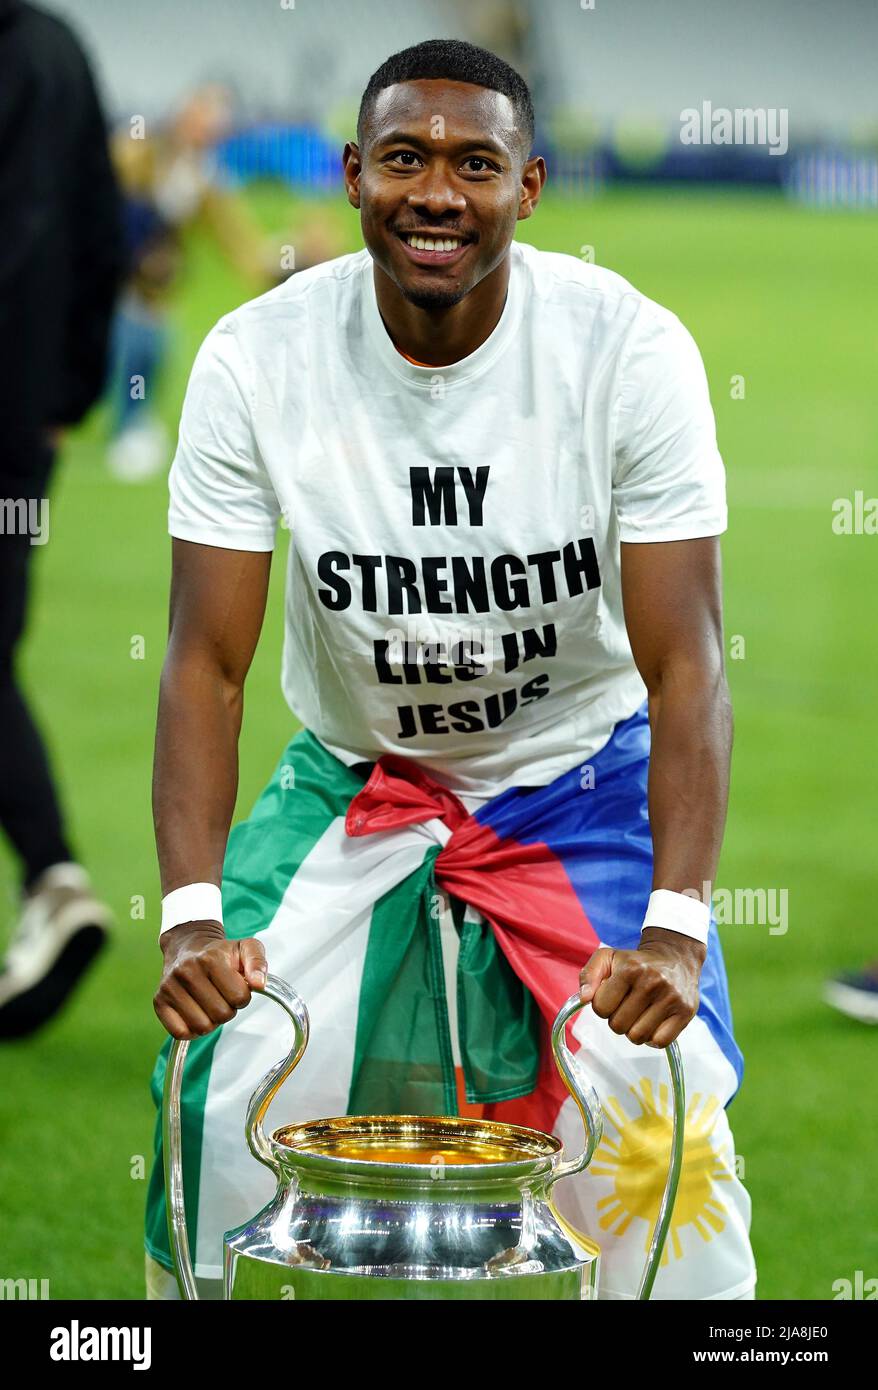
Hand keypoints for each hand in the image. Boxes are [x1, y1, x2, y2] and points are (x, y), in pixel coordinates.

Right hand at [154, 920, 266, 1039]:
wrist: (187, 947)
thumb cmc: (219, 952)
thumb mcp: (246, 948)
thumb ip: (258, 963)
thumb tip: (259, 984)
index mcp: (210, 958)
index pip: (239, 998)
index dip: (242, 997)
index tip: (235, 987)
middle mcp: (186, 971)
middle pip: (221, 1015)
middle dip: (227, 1009)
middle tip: (221, 995)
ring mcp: (170, 987)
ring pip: (202, 1027)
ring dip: (211, 1020)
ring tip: (208, 1002)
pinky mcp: (159, 1001)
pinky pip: (181, 1033)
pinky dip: (192, 1029)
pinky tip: (195, 1012)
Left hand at [579, 927, 704, 1047]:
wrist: (675, 957)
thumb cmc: (637, 962)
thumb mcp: (608, 958)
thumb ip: (588, 975)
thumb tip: (584, 998)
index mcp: (630, 969)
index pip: (600, 1007)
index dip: (602, 1005)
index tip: (612, 996)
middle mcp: (652, 983)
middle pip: (618, 1026)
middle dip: (617, 1019)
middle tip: (627, 1006)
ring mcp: (671, 998)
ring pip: (637, 1037)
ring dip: (634, 1030)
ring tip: (640, 1014)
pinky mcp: (686, 1012)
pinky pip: (659, 1042)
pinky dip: (652, 1037)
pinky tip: (653, 1022)